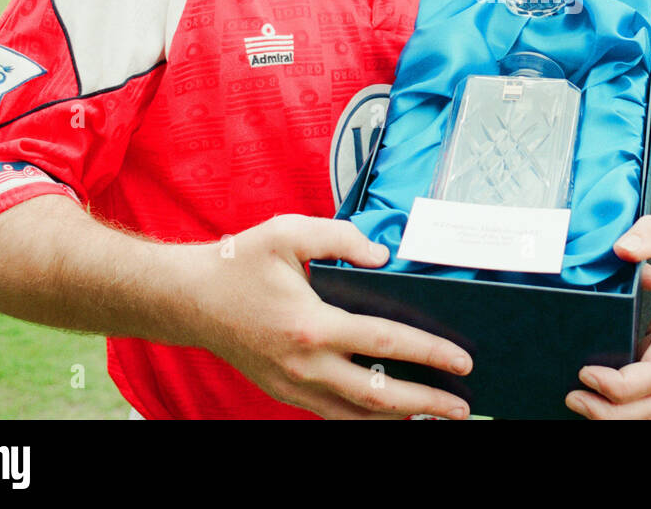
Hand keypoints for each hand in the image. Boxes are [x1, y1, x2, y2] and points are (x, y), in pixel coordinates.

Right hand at [189, 214, 472, 419]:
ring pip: (356, 416)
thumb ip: (342, 237)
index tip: (461, 360)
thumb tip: (383, 257)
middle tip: (462, 405)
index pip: (385, 343)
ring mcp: (292, 385)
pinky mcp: (283, 392)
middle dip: (426, 403)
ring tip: (436, 414)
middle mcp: (304, 364)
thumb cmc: (239, 262)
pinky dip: (365, 418)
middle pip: (378, 396)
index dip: (429, 353)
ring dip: (399, 418)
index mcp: (311, 324)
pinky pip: (332, 414)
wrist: (187, 299)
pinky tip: (391, 412)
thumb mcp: (289, 232)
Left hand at [565, 216, 650, 419]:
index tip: (586, 372)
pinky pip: (649, 399)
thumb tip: (621, 249)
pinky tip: (595, 395)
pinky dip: (623, 407)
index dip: (621, 385)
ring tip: (579, 400)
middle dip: (613, 413)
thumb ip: (649, 235)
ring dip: (617, 416)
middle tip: (573, 396)